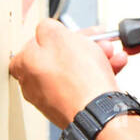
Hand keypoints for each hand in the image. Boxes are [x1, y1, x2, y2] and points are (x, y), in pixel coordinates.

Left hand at [9, 18, 128, 128]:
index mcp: (24, 64)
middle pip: (60, 55)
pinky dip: (99, 75)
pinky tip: (114, 67)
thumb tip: (46, 29)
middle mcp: (34, 83)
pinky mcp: (71, 106)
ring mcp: (52, 97)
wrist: (98, 112)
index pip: (36, 42)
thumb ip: (47, 27)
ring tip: (111, 55)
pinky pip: (84, 85)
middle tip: (99, 42)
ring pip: (76, 69)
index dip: (59, 34)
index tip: (74, 32)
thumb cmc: (77, 78)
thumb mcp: (59, 35)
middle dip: (84, 45)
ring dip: (96, 58)